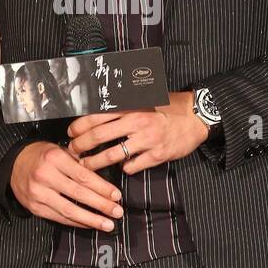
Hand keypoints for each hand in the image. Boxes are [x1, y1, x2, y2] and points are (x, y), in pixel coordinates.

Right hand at [10, 141, 124, 229]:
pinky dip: (76, 223)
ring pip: (69, 210)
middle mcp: (45, 176)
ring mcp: (38, 194)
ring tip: (107, 224)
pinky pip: (59, 218)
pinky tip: (89, 224)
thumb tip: (103, 182)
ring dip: (91, 219)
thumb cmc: (42, 156)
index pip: (83, 176)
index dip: (102, 188)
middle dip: (101, 205)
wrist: (13, 164)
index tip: (117, 196)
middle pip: (79, 194)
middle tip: (118, 212)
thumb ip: (78, 163)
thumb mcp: (59, 150)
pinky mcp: (34, 208)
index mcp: (55, 158)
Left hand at [66, 91, 208, 174]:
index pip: (96, 115)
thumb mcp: (145, 99)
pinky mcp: (157, 154)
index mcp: (131, 106)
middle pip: (99, 136)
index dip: (79, 126)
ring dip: (95, 162)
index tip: (70, 133)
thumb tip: (95, 110)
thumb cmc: (168, 107)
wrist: (196, 117)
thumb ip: (123, 105)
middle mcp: (136, 121)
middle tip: (73, 152)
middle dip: (81, 146)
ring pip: (113, 154)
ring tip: (86, 167)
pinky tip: (122, 168)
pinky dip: (125, 168)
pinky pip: (133, 166)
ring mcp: (147, 139)